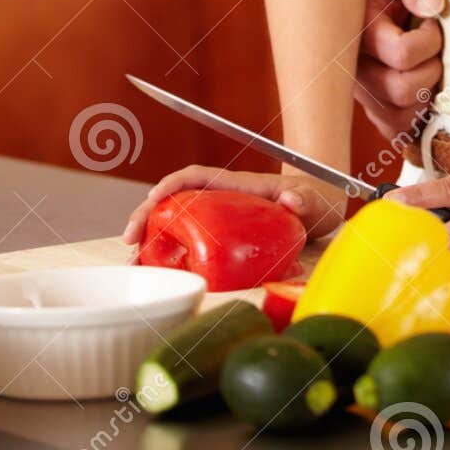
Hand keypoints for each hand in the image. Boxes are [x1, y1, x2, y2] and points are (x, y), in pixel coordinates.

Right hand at [121, 166, 348, 248]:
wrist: (320, 211)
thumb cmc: (315, 200)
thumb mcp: (314, 200)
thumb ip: (305, 199)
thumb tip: (293, 200)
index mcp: (237, 187)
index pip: (198, 176)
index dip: (173, 183)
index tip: (153, 198)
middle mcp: (222, 200)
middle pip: (176, 199)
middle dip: (148, 214)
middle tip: (129, 241)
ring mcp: (219, 218)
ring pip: (177, 221)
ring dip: (151, 237)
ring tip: (134, 263)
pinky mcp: (221, 237)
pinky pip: (188, 240)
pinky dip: (168, 254)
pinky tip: (157, 273)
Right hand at [354, 0, 444, 145]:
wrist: (386, 6)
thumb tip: (432, 7)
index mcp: (356, 31)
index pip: (401, 53)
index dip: (428, 40)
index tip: (433, 22)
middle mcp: (353, 67)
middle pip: (403, 88)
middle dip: (431, 66)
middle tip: (435, 46)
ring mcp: (362, 95)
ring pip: (403, 112)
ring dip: (427, 87)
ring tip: (429, 63)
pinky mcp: (374, 115)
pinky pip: (401, 129)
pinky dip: (420, 110)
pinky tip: (422, 84)